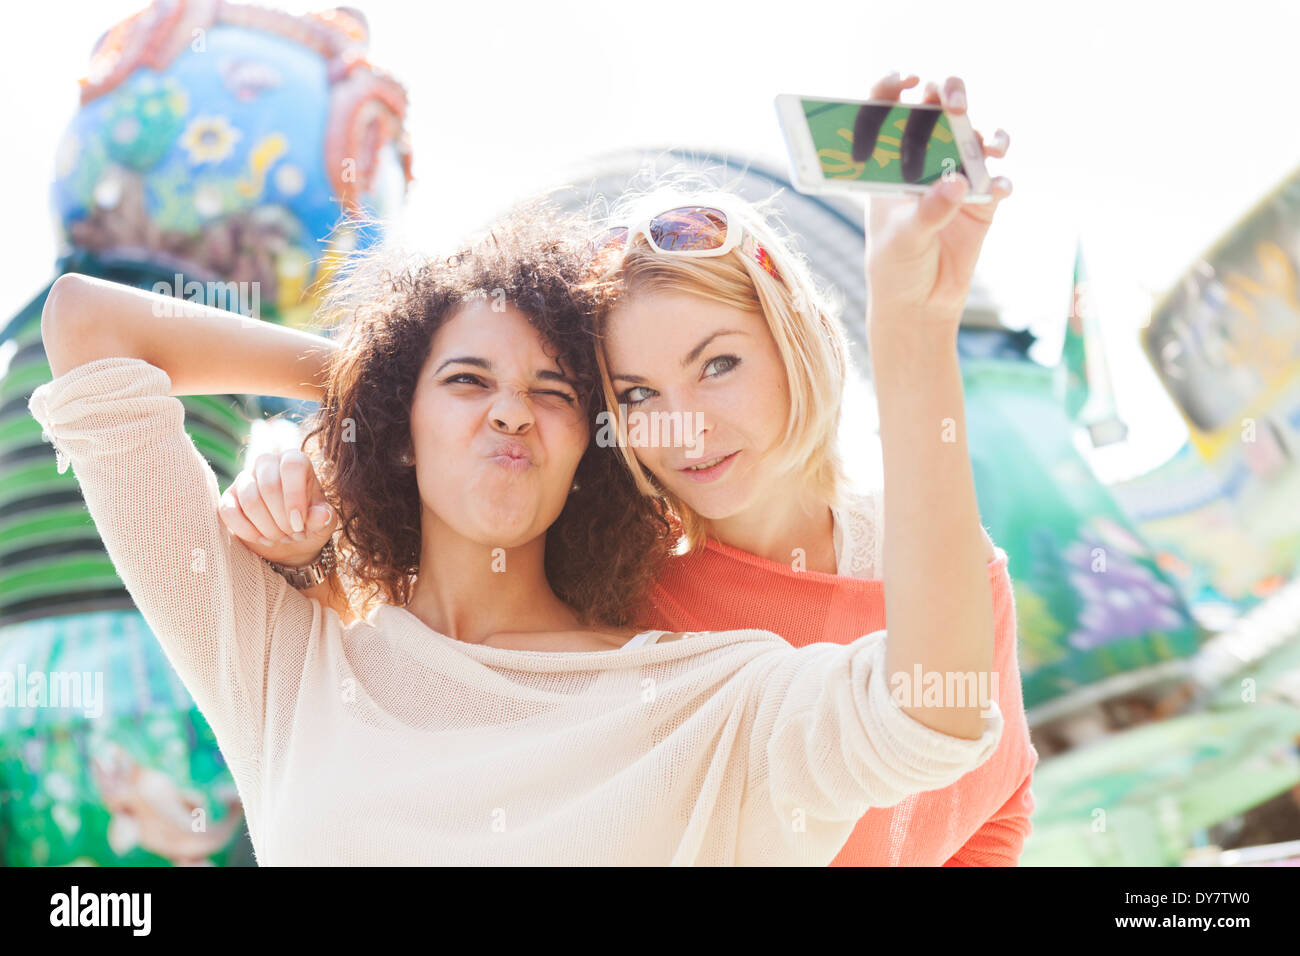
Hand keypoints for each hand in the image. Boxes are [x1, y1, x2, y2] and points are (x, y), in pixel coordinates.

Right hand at [218, 450, 337, 567]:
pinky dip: (248, 531)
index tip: (299, 524)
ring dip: (267, 527)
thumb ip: (323, 516)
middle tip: (293, 534)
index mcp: (294, 460)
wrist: (290, 537)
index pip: (292, 465)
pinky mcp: (228, 498)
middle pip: (269, 485)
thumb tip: (322, 514)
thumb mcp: (323, 521)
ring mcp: (245, 479)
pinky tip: (264, 539)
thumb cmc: (309, 522)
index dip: (295, 496)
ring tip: (281, 537)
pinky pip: (229, 512)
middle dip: (282, 518)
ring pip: (250, 500)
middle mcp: (268, 463)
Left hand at [864, 72, 1011, 331]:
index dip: (895, 88)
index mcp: (889, 165)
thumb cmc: (894, 268)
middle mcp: (923, 163)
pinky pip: (998, 180)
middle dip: (950, 97)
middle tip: (956, 101)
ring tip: (991, 144)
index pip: (887, 113)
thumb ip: (928, 211)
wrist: (920, 306)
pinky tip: (998, 188)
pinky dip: (1001, 179)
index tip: (909, 80)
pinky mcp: (982, 202)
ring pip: (975, 139)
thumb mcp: (903, 240)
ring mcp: (955, 179)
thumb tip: (957, 183)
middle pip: (938, 113)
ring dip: (987, 134)